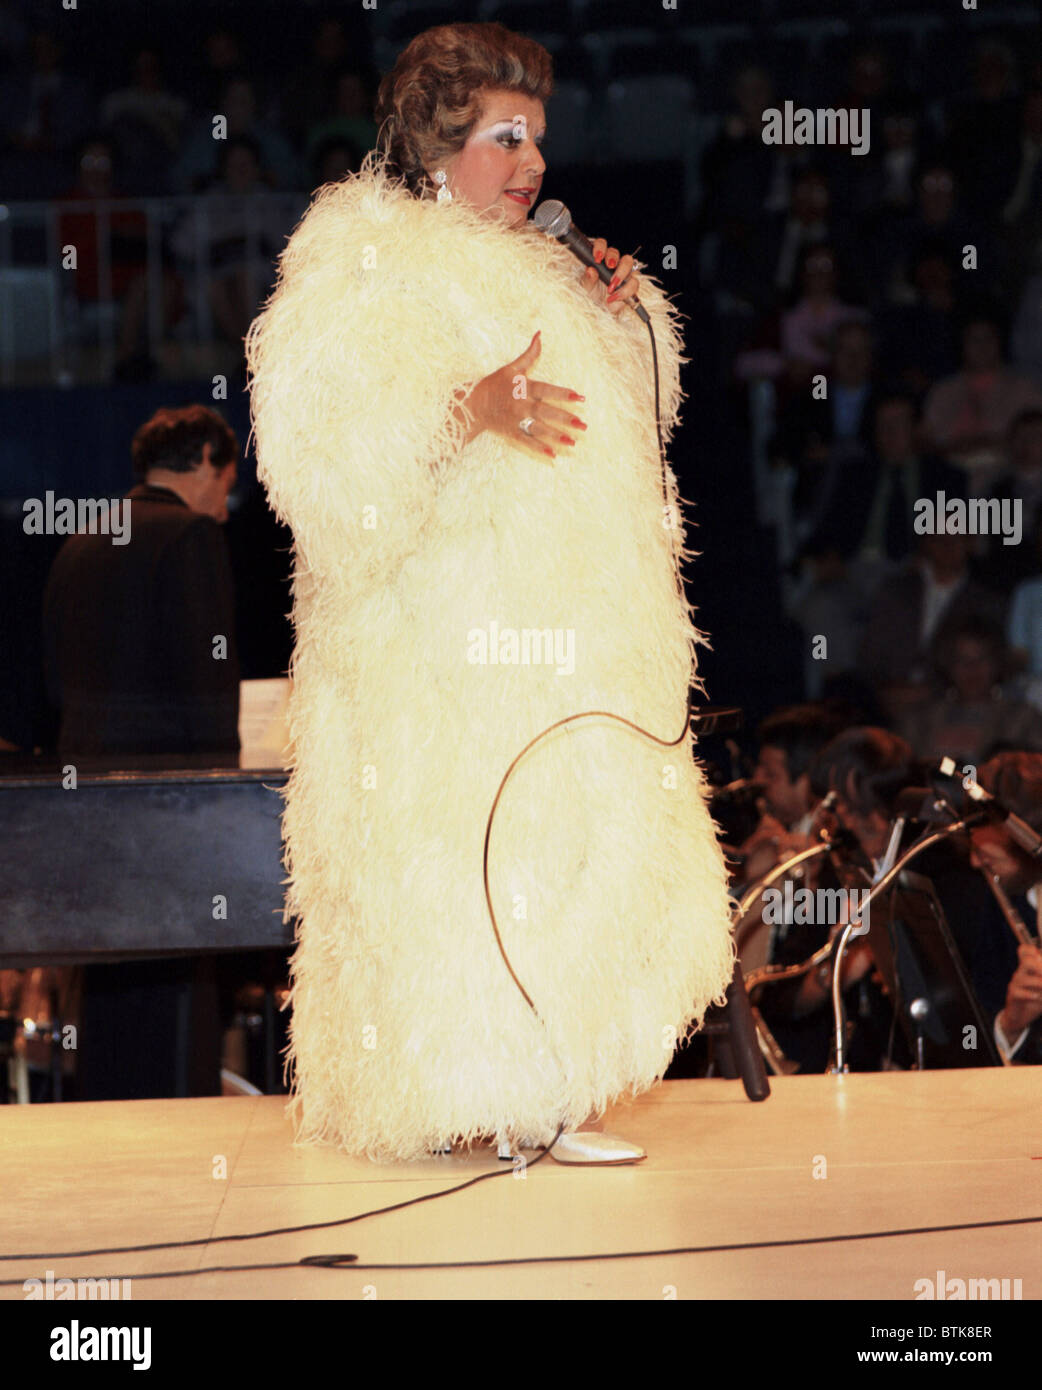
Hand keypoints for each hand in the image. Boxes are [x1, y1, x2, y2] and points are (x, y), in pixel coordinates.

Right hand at [457, 330, 585, 459]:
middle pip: (545, 412)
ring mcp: (516, 419)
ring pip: (538, 429)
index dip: (562, 393)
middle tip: (583, 425)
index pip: (546, 390)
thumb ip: (529, 354)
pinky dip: (538, 448)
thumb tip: (540, 334)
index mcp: (524, 387)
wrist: (473, 403)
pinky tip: (553, 455)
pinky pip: (526, 441)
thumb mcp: (512, 368)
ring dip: (556, 436)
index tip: (580, 397)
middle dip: (565, 419)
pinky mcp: (511, 431)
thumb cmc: (496, 383)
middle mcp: (521, 404)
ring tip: (573, 443)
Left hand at [580, 238, 640, 315]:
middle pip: (615, 250)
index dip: (600, 247)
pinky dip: (624, 291)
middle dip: (615, 260)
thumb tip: (590, 270)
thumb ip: (588, 279)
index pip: (602, 244)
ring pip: (629, 265)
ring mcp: (624, 273)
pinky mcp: (631, 285)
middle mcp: (614, 263)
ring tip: (610, 289)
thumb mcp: (586, 287)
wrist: (599, 308)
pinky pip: (634, 284)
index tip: (597, 258)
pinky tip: (614, 297)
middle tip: (609, 268)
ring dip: (621, 275)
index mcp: (601, 258)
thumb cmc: (592, 294)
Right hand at [999, 943, 1041, 1037]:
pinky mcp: (1013, 995)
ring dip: (1039, 984)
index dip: (1032, 950)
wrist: (1021, 1016)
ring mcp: (1015, 984)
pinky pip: (1019, 992)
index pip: (1024, 951)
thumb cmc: (1035, 998)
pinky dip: (1031, 995)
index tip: (1041, 959)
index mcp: (1029, 968)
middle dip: (1041, 968)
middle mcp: (1021, 973)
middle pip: (1026, 961)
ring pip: (1023, 977)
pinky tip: (1037, 998)